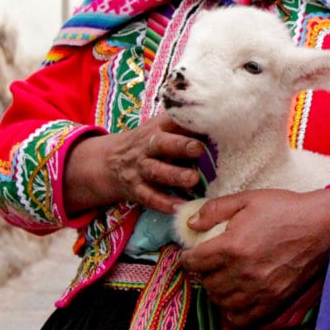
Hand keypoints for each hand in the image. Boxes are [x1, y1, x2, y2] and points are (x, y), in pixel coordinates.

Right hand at [61, 113, 204, 216]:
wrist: (110, 162)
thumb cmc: (149, 143)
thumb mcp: (161, 129)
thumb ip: (185, 128)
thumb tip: (219, 125)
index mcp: (157, 129)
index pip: (171, 121)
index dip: (186, 122)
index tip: (206, 122)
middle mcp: (147, 147)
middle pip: (162, 144)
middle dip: (180, 146)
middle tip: (199, 149)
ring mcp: (140, 168)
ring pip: (157, 171)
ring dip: (175, 176)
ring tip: (193, 180)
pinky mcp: (136, 189)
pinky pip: (150, 198)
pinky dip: (165, 203)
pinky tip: (181, 208)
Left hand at [180, 187, 329, 328]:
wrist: (322, 225)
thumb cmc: (286, 208)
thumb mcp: (247, 199)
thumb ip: (215, 210)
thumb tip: (190, 224)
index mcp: (232, 246)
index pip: (194, 262)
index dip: (187, 258)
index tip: (191, 255)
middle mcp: (242, 273)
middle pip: (207, 284)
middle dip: (203, 274)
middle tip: (208, 266)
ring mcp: (259, 290)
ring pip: (222, 302)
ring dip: (217, 292)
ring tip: (222, 281)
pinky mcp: (275, 301)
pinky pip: (244, 318)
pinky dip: (234, 312)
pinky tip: (236, 299)